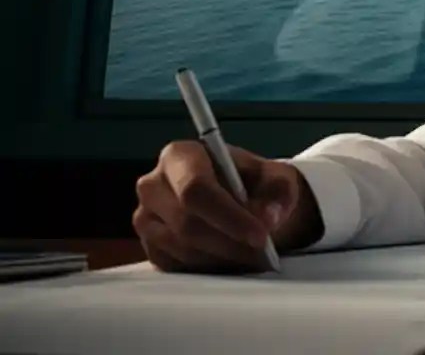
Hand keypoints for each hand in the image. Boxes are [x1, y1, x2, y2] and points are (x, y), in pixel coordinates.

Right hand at [133, 140, 323, 272]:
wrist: (244, 200)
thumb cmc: (257, 184)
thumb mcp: (277, 180)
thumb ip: (278, 194)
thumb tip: (268, 218)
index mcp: (180, 155)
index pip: (195, 188)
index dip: (228, 216)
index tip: (259, 235)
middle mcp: (154, 185)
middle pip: (186, 222)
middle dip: (230, 242)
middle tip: (262, 251)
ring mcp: (145, 218)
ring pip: (181, 248)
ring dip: (222, 257)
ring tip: (252, 255)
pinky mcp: (150, 246)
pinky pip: (175, 266)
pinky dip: (208, 268)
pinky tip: (231, 259)